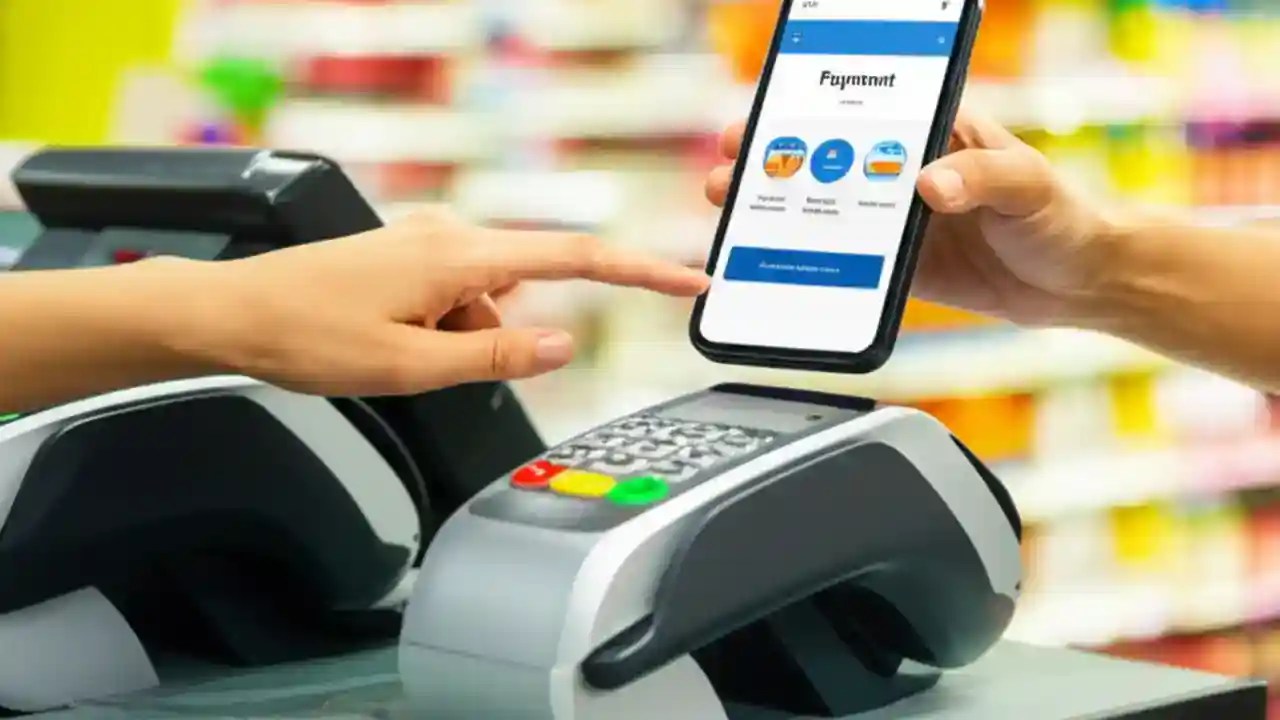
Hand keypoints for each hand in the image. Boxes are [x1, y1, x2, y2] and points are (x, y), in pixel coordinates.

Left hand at [178, 207, 709, 394]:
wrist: (233, 314)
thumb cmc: (307, 334)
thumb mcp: (411, 366)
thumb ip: (497, 356)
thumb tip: (563, 343)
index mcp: (458, 254)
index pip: (576, 258)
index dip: (641, 272)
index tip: (688, 280)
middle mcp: (448, 235)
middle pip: (521, 294)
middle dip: (495, 340)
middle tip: (426, 364)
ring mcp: (427, 243)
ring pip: (485, 306)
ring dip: (460, 341)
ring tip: (390, 353)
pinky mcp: (411, 256)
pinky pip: (457, 301)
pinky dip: (441, 331)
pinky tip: (389, 341)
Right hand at [705, 109, 1117, 326]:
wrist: (1082, 284)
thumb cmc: (1065, 215)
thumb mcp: (1029, 184)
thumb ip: (982, 177)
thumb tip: (929, 186)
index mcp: (933, 133)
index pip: (861, 113)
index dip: (807, 113)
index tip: (764, 119)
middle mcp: (906, 171)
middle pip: (827, 160)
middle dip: (773, 163)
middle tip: (730, 170)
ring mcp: (899, 221)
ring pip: (827, 210)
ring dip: (780, 212)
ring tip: (737, 216)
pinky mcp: (899, 267)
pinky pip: (847, 261)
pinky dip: (811, 262)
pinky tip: (775, 265)